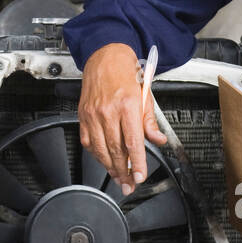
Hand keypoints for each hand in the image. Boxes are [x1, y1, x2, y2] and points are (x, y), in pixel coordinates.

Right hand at [78, 43, 166, 194]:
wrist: (104, 57)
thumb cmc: (126, 74)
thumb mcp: (145, 95)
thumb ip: (150, 121)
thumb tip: (158, 140)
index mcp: (127, 104)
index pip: (133, 141)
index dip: (137, 163)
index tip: (139, 177)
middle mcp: (108, 110)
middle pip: (116, 150)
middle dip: (123, 172)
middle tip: (129, 185)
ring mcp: (93, 114)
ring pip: (100, 149)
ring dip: (110, 167)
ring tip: (118, 177)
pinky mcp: (83, 115)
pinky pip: (88, 141)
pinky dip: (96, 154)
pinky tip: (104, 160)